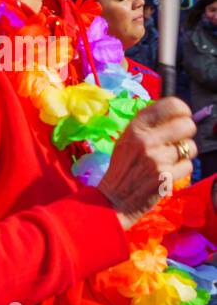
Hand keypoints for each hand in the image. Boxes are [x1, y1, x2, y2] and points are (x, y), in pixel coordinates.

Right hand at [98, 98, 195, 228]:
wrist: (113, 200)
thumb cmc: (122, 168)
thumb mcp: (126, 140)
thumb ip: (148, 126)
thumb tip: (176, 114)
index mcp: (135, 127)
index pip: (172, 105)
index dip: (182, 111)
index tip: (181, 118)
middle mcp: (147, 140)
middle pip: (187, 125)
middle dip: (186, 134)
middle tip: (176, 142)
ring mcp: (158, 158)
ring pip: (190, 147)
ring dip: (183, 154)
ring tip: (167, 160)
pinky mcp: (166, 176)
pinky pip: (188, 166)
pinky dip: (180, 170)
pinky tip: (167, 173)